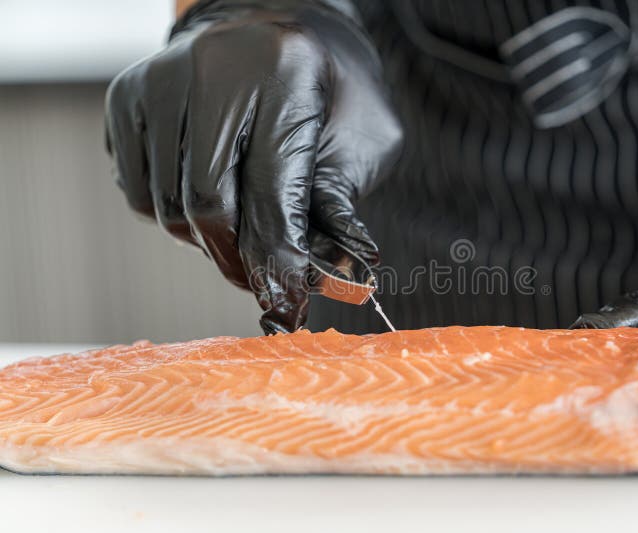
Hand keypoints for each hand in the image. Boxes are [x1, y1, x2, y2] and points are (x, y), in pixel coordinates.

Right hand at [105, 0, 402, 332]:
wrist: (273, 29)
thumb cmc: (330, 89)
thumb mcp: (365, 136)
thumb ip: (343, 204)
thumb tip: (343, 277)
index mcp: (284, 72)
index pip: (272, 190)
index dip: (280, 257)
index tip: (289, 303)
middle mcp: (210, 69)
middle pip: (209, 205)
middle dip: (239, 262)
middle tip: (264, 283)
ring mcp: (158, 81)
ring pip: (169, 209)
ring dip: (209, 242)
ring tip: (243, 230)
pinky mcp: (124, 98)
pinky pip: (139, 193)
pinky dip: (174, 216)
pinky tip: (209, 195)